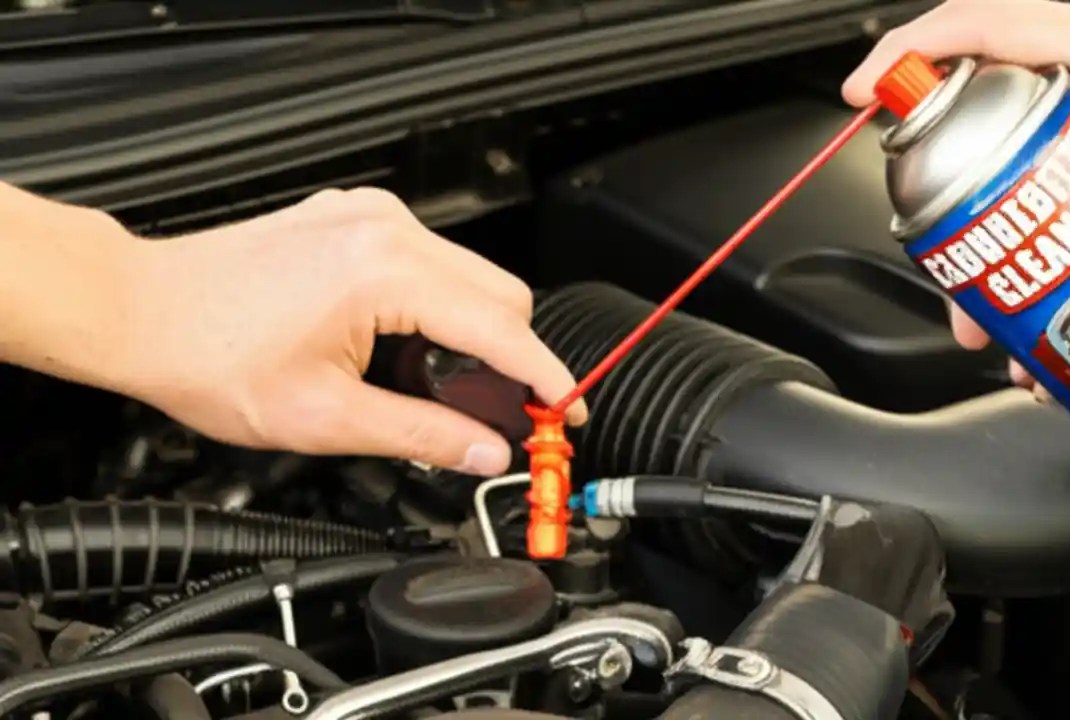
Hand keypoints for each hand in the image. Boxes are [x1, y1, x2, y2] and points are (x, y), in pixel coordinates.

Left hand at [114, 187, 586, 474]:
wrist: (139, 309)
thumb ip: (424, 435)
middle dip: (515, 356)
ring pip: (469, 275)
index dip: (544, 377)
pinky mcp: (354, 220)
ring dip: (474, 333)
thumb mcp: (326, 417)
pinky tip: (407, 349)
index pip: (502, 326)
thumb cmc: (206, 352)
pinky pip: (430, 262)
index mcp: (384, 271)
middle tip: (508, 416)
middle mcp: (385, 229)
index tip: (567, 410)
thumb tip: (485, 451)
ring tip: (438, 390)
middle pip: (501, 292)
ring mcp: (369, 218)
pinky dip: (439, 307)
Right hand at [843, 0, 1069, 392]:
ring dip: (998, 262)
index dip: (911, 53)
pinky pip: (1064, 226)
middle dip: (951, 199)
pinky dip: (1049, 280)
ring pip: (1020, 190)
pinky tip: (1058, 334)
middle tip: (940, 253)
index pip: (984, 28)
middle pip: (987, 126)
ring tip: (994, 325)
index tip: (864, 92)